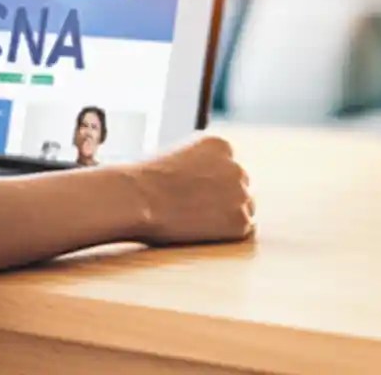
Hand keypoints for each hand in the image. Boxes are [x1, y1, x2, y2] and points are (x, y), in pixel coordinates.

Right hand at [128, 136, 254, 245]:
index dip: (210, 182)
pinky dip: (224, 234)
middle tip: (193, 208)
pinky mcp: (240, 222)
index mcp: (221, 145)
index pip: (229, 166)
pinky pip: (242, 230)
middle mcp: (237, 166)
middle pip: (240, 187)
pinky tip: (200, 229)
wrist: (136, 199)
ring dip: (224, 216)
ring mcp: (241, 194)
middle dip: (222, 199)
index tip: (191, 190)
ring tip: (193, 218)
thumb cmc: (145, 181)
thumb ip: (199, 165)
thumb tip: (209, 185)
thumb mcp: (175, 157)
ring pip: (244, 209)